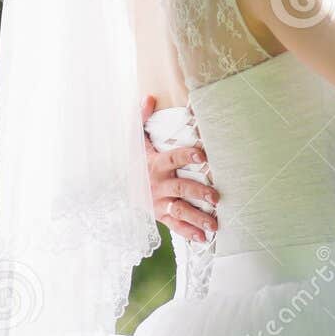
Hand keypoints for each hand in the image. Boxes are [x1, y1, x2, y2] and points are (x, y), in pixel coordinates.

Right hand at [141, 95, 218, 241]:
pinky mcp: (161, 216)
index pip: (173, 158)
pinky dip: (189, 233)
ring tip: (215, 224)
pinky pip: (176, 226)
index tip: (203, 155)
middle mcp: (159, 185)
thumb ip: (143, 119)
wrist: (118, 188)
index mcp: (156, 164)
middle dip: (199, 192)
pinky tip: (204, 239)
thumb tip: (148, 97)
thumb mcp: (137, 140)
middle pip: (181, 188)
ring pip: (180, 210)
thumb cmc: (135, 161)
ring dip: (198, 218)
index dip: (187, 156)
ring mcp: (160, 202)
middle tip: (216, 197)